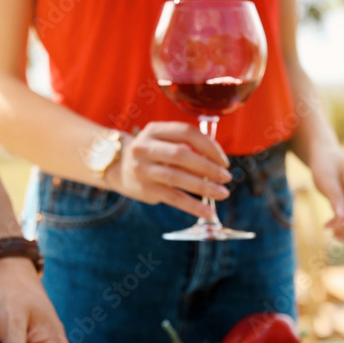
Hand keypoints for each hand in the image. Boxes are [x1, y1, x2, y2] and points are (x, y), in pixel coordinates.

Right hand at [106, 121, 232, 218]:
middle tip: (226, 178)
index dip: (209, 146)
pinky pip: (173, 198)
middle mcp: (145, 147)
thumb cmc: (151, 154)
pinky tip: (207, 212)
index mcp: (155, 130)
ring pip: (177, 177)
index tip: (224, 161)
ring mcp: (143, 169)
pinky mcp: (145, 189)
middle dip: (209, 167)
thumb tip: (218, 163)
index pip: (187, 133)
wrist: (117, 167)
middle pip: (182, 154)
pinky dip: (192, 206)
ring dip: (204, 187)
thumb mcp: (164, 141)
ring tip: (222, 193)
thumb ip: (187, 146)